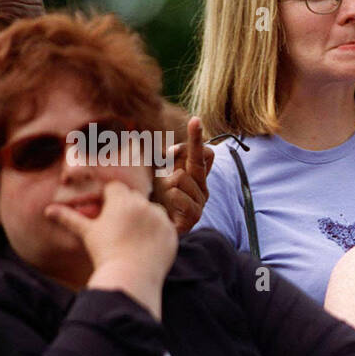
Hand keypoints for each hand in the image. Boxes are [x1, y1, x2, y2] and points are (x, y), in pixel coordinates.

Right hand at [46, 180, 176, 284]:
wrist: (130, 275)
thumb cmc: (104, 253)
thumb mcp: (87, 233)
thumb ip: (69, 218)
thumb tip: (48, 210)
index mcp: (121, 200)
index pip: (115, 188)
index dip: (110, 199)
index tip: (107, 212)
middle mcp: (143, 205)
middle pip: (134, 197)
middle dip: (127, 206)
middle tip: (120, 225)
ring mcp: (160, 218)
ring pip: (152, 209)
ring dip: (145, 217)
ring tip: (134, 235)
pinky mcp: (172, 233)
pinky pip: (166, 226)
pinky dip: (158, 232)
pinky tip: (147, 244)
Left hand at [153, 117, 212, 234]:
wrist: (150, 234)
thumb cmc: (154, 204)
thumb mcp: (157, 178)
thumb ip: (166, 162)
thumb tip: (174, 150)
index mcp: (195, 177)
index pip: (204, 153)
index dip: (196, 138)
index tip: (195, 121)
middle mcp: (201, 188)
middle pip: (199, 159)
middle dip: (196, 138)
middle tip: (195, 122)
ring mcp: (200, 202)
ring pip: (181, 177)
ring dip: (165, 183)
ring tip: (161, 196)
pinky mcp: (194, 216)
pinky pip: (179, 195)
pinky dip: (169, 198)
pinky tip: (166, 207)